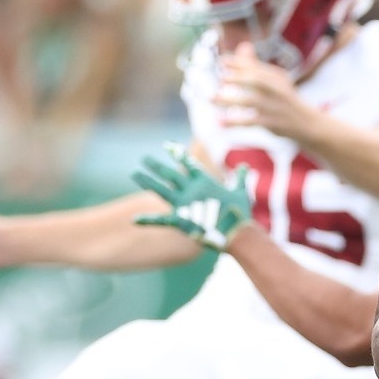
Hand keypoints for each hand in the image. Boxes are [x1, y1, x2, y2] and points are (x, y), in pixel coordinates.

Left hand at [130, 144, 252, 249]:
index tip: (167, 146)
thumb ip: (240, 178)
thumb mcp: (241, 192)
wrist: (236, 233)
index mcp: (204, 181)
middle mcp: (191, 189)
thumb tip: (245, 167)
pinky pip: (161, 220)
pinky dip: (147, 220)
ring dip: (147, 181)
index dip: (176, 153)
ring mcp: (184, 204)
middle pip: (169, 174)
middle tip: (143, 158)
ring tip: (134, 174)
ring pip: (161, 190)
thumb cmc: (239, 213)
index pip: (188, 162)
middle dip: (155, 166)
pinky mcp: (181, 220)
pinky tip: (134, 219)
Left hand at [212, 43, 317, 137]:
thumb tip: (243, 46)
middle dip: (238, 77)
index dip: (238, 63)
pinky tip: (220, 122)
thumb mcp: (276, 81)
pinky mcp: (272, 123)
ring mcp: (275, 107)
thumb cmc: (286, 101)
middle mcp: (277, 90)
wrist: (309, 124)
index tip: (222, 61)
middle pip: (257, 80)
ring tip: (212, 98)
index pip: (257, 67)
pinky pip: (251, 121)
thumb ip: (257, 66)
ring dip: (230, 99)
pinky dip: (235, 122)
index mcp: (277, 77)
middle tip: (221, 77)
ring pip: (251, 101)